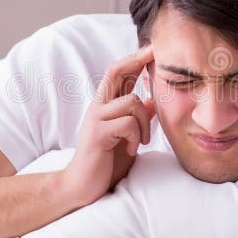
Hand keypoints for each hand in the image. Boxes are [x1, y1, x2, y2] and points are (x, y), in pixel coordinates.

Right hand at [62, 45, 155, 206]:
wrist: (82, 188)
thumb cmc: (106, 163)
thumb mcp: (127, 138)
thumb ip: (136, 119)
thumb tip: (151, 102)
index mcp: (104, 106)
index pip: (117, 73)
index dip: (134, 59)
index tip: (152, 49)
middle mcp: (97, 107)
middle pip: (115, 71)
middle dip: (137, 60)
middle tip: (155, 53)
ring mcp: (95, 119)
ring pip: (132, 102)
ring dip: (145, 123)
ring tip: (142, 141)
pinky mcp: (97, 134)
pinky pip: (128, 124)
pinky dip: (136, 137)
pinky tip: (131, 150)